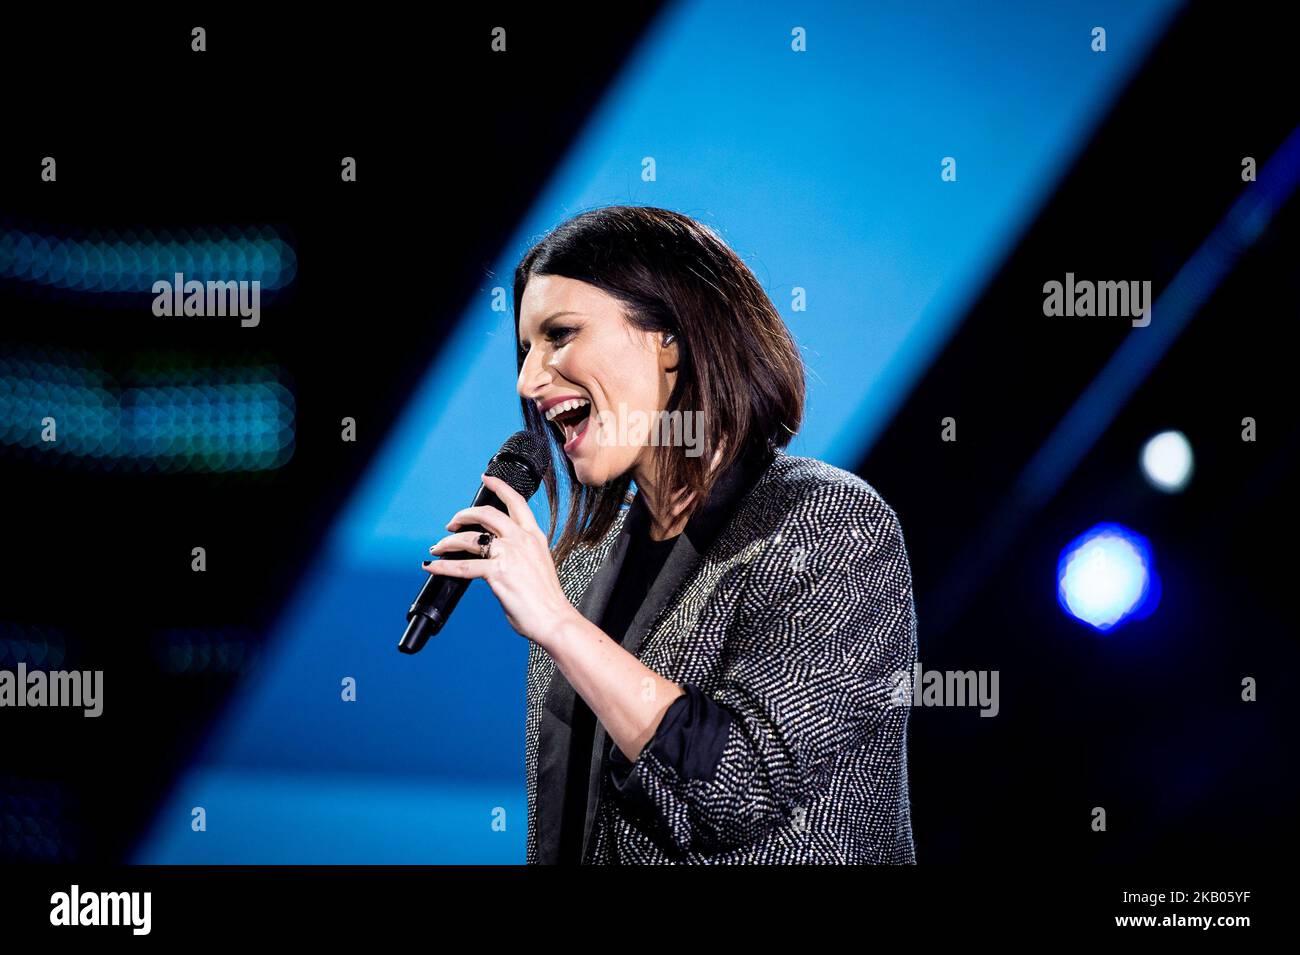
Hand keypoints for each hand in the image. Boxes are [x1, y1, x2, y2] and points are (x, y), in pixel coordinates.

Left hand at [423, 474, 577, 645]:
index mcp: (534, 537)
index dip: (498, 487)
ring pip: (469, 539)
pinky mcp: (497, 573)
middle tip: (452, 524)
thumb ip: (520, 553)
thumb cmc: (547, 599)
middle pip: (486, 514)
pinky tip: (432, 566)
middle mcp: (521, 541)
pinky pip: (462, 567)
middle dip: (463, 515)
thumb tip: (496, 555)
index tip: (486, 479)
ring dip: (448, 542)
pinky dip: (443, 566)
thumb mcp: (537, 564)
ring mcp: (509, 555)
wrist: (555, 619)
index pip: (516, 502)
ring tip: (438, 547)